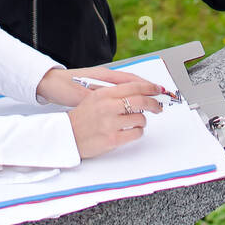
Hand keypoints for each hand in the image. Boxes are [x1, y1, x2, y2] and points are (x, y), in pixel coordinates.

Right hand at [37, 67, 163, 159]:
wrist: (66, 136)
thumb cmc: (82, 118)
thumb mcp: (95, 98)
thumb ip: (114, 94)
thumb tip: (138, 93)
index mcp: (104, 94)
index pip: (133, 86)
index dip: (149, 87)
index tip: (157, 89)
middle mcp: (107, 106)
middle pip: (140, 100)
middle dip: (154, 103)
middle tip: (158, 107)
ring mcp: (110, 123)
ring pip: (140, 118)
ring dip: (142, 120)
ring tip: (136, 121)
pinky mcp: (112, 139)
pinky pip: (136, 133)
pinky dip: (137, 132)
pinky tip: (132, 131)